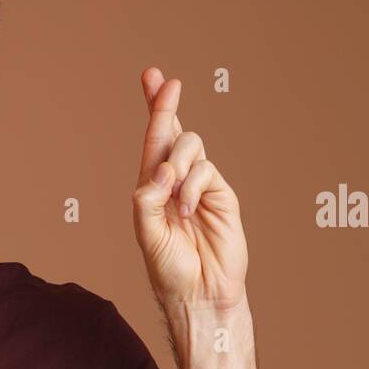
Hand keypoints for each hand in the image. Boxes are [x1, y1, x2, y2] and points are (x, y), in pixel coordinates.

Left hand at [131, 67, 247, 311]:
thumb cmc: (169, 269)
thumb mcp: (147, 233)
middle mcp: (175, 181)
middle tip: (168, 83)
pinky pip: (206, 170)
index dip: (154, 108)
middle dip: (166, 105)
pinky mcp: (221, 194)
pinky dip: (191, 186)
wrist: (200, 293)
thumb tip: (162, 169)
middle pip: (172, 131)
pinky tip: (188, 210)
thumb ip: (147, 199)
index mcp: (152, 188)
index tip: (152, 76)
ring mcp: (200, 186)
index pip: (152, 142)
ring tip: (174, 199)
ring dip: (177, 164)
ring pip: (190, 146)